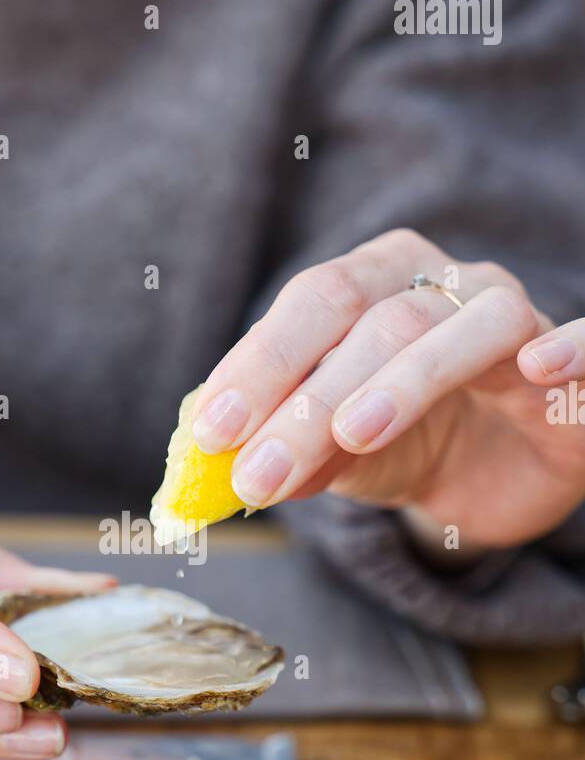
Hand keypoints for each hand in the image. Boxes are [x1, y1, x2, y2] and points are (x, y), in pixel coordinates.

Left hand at [192, 229, 584, 549]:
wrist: (500, 476)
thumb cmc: (412, 444)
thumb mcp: (339, 455)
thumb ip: (290, 453)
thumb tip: (221, 471)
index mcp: (377, 284)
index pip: (312, 304)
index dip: (259, 364)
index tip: (211, 432)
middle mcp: (445, 284)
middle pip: (374, 319)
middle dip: (307, 398)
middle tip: (257, 471)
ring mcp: (513, 317)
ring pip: (460, 327)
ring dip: (402, 381)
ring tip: (353, 435)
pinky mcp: (579, 366)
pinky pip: (584, 340)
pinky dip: (567, 348)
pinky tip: (534, 370)